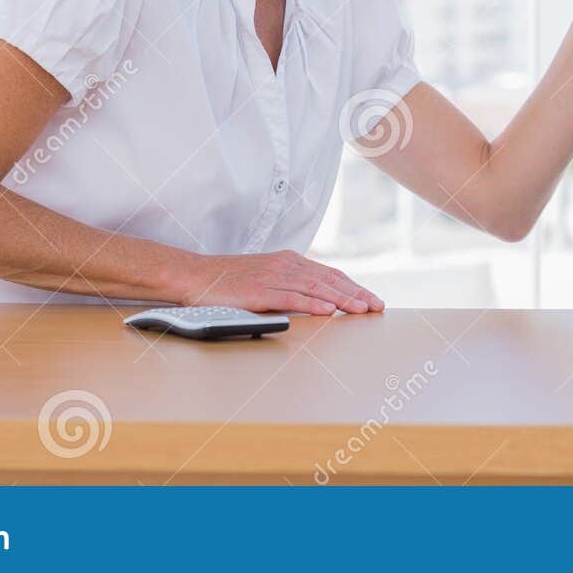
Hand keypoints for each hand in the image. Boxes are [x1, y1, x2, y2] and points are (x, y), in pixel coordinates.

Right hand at [177, 249, 384, 315]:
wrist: (195, 275)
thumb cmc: (229, 281)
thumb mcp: (265, 277)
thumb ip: (289, 285)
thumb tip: (316, 301)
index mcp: (290, 261)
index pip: (330, 274)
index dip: (353, 286)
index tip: (372, 299)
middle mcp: (286, 265)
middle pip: (329, 279)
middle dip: (356, 293)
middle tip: (377, 307)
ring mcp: (273, 277)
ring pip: (316, 288)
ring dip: (342, 300)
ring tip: (361, 310)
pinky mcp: (259, 291)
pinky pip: (291, 297)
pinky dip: (312, 303)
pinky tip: (328, 311)